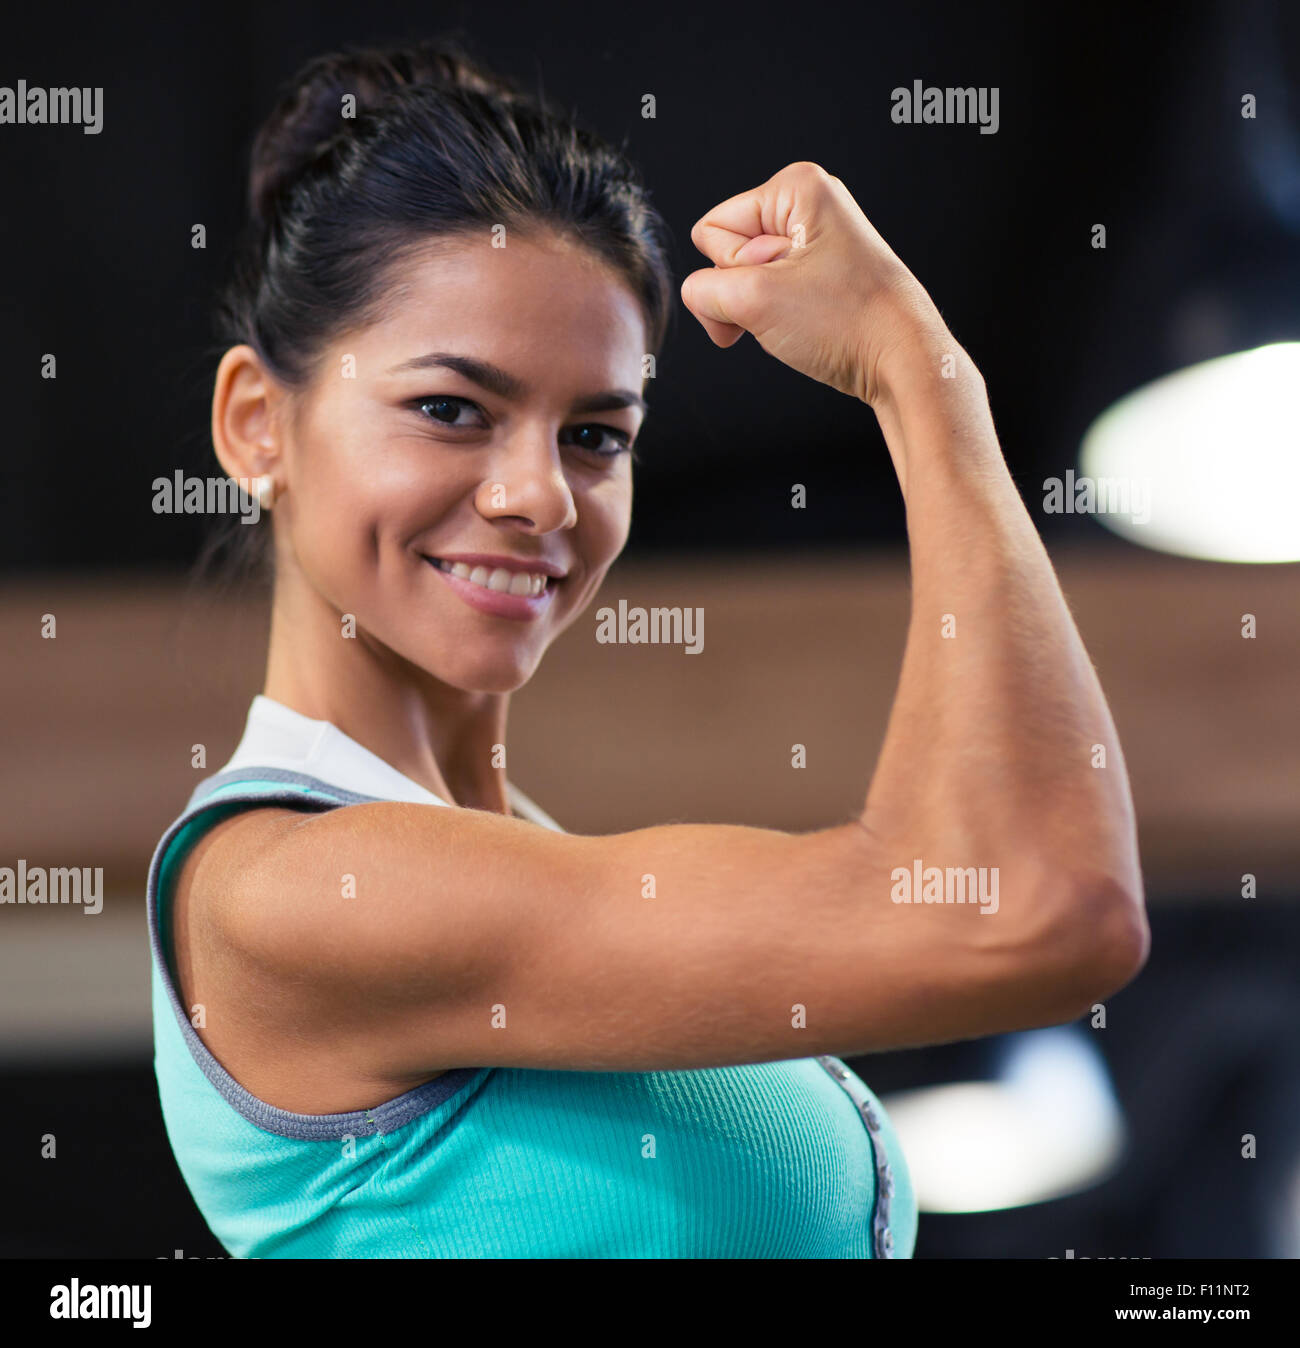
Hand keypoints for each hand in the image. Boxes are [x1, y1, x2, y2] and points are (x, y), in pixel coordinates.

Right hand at [680, 161, 956, 405]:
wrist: (904, 362)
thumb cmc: (848, 324)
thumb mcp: (755, 301)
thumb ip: (702, 291)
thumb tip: (700, 298)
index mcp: (796, 187)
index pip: (711, 230)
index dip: (732, 272)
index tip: (776, 291)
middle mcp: (808, 205)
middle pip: (728, 252)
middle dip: (746, 293)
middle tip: (792, 310)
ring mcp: (816, 242)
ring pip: (746, 280)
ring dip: (760, 312)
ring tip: (803, 321)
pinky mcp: (821, 276)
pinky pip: (770, 295)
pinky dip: (777, 320)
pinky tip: (808, 329)